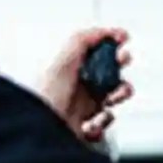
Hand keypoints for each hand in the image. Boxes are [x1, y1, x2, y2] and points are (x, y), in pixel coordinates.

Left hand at [37, 27, 133, 143]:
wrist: (38, 130)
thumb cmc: (44, 96)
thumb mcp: (63, 59)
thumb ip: (85, 39)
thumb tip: (110, 32)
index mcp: (73, 66)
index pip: (99, 50)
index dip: (113, 44)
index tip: (123, 41)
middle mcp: (79, 84)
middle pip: (112, 72)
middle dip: (121, 71)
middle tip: (119, 73)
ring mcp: (84, 106)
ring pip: (114, 97)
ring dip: (118, 97)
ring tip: (110, 101)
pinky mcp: (86, 127)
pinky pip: (105, 123)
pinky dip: (103, 123)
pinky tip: (91, 123)